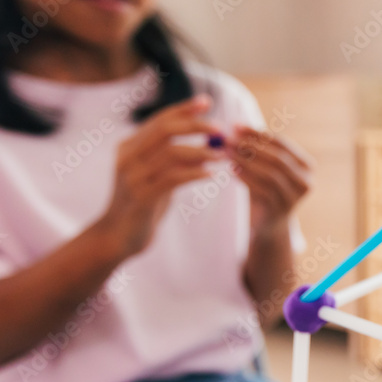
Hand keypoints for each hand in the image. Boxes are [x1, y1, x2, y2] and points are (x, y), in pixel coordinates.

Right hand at [96, 95, 221, 256]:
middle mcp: (127, 157)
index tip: (206, 102)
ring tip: (221, 156)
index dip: (183, 109)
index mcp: (129, 147)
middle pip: (164, 130)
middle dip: (194, 125)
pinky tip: (210, 175)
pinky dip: (194, 173)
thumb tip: (208, 150)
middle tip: (219, 128)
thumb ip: (176, 164)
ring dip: (201, 151)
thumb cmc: (142, 207)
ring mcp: (132, 176)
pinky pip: (172, 178)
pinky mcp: (141, 196)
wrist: (117, 238)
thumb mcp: (160, 180)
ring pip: (171, 153)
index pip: (159, 120)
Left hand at [227, 125, 313, 232]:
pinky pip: (261, 190)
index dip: (258, 134)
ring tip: (227, 153)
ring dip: (246, 161)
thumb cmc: (266, 188)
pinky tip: (232, 170)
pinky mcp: (280, 209)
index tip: (236, 126)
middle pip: (278, 158)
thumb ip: (258, 148)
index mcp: (307, 166)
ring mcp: (294, 197)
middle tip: (229, 139)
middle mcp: (306, 182)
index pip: (282, 144)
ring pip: (270, 174)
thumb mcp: (266, 167)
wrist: (269, 223)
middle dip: (251, 146)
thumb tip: (237, 125)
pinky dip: (245, 177)